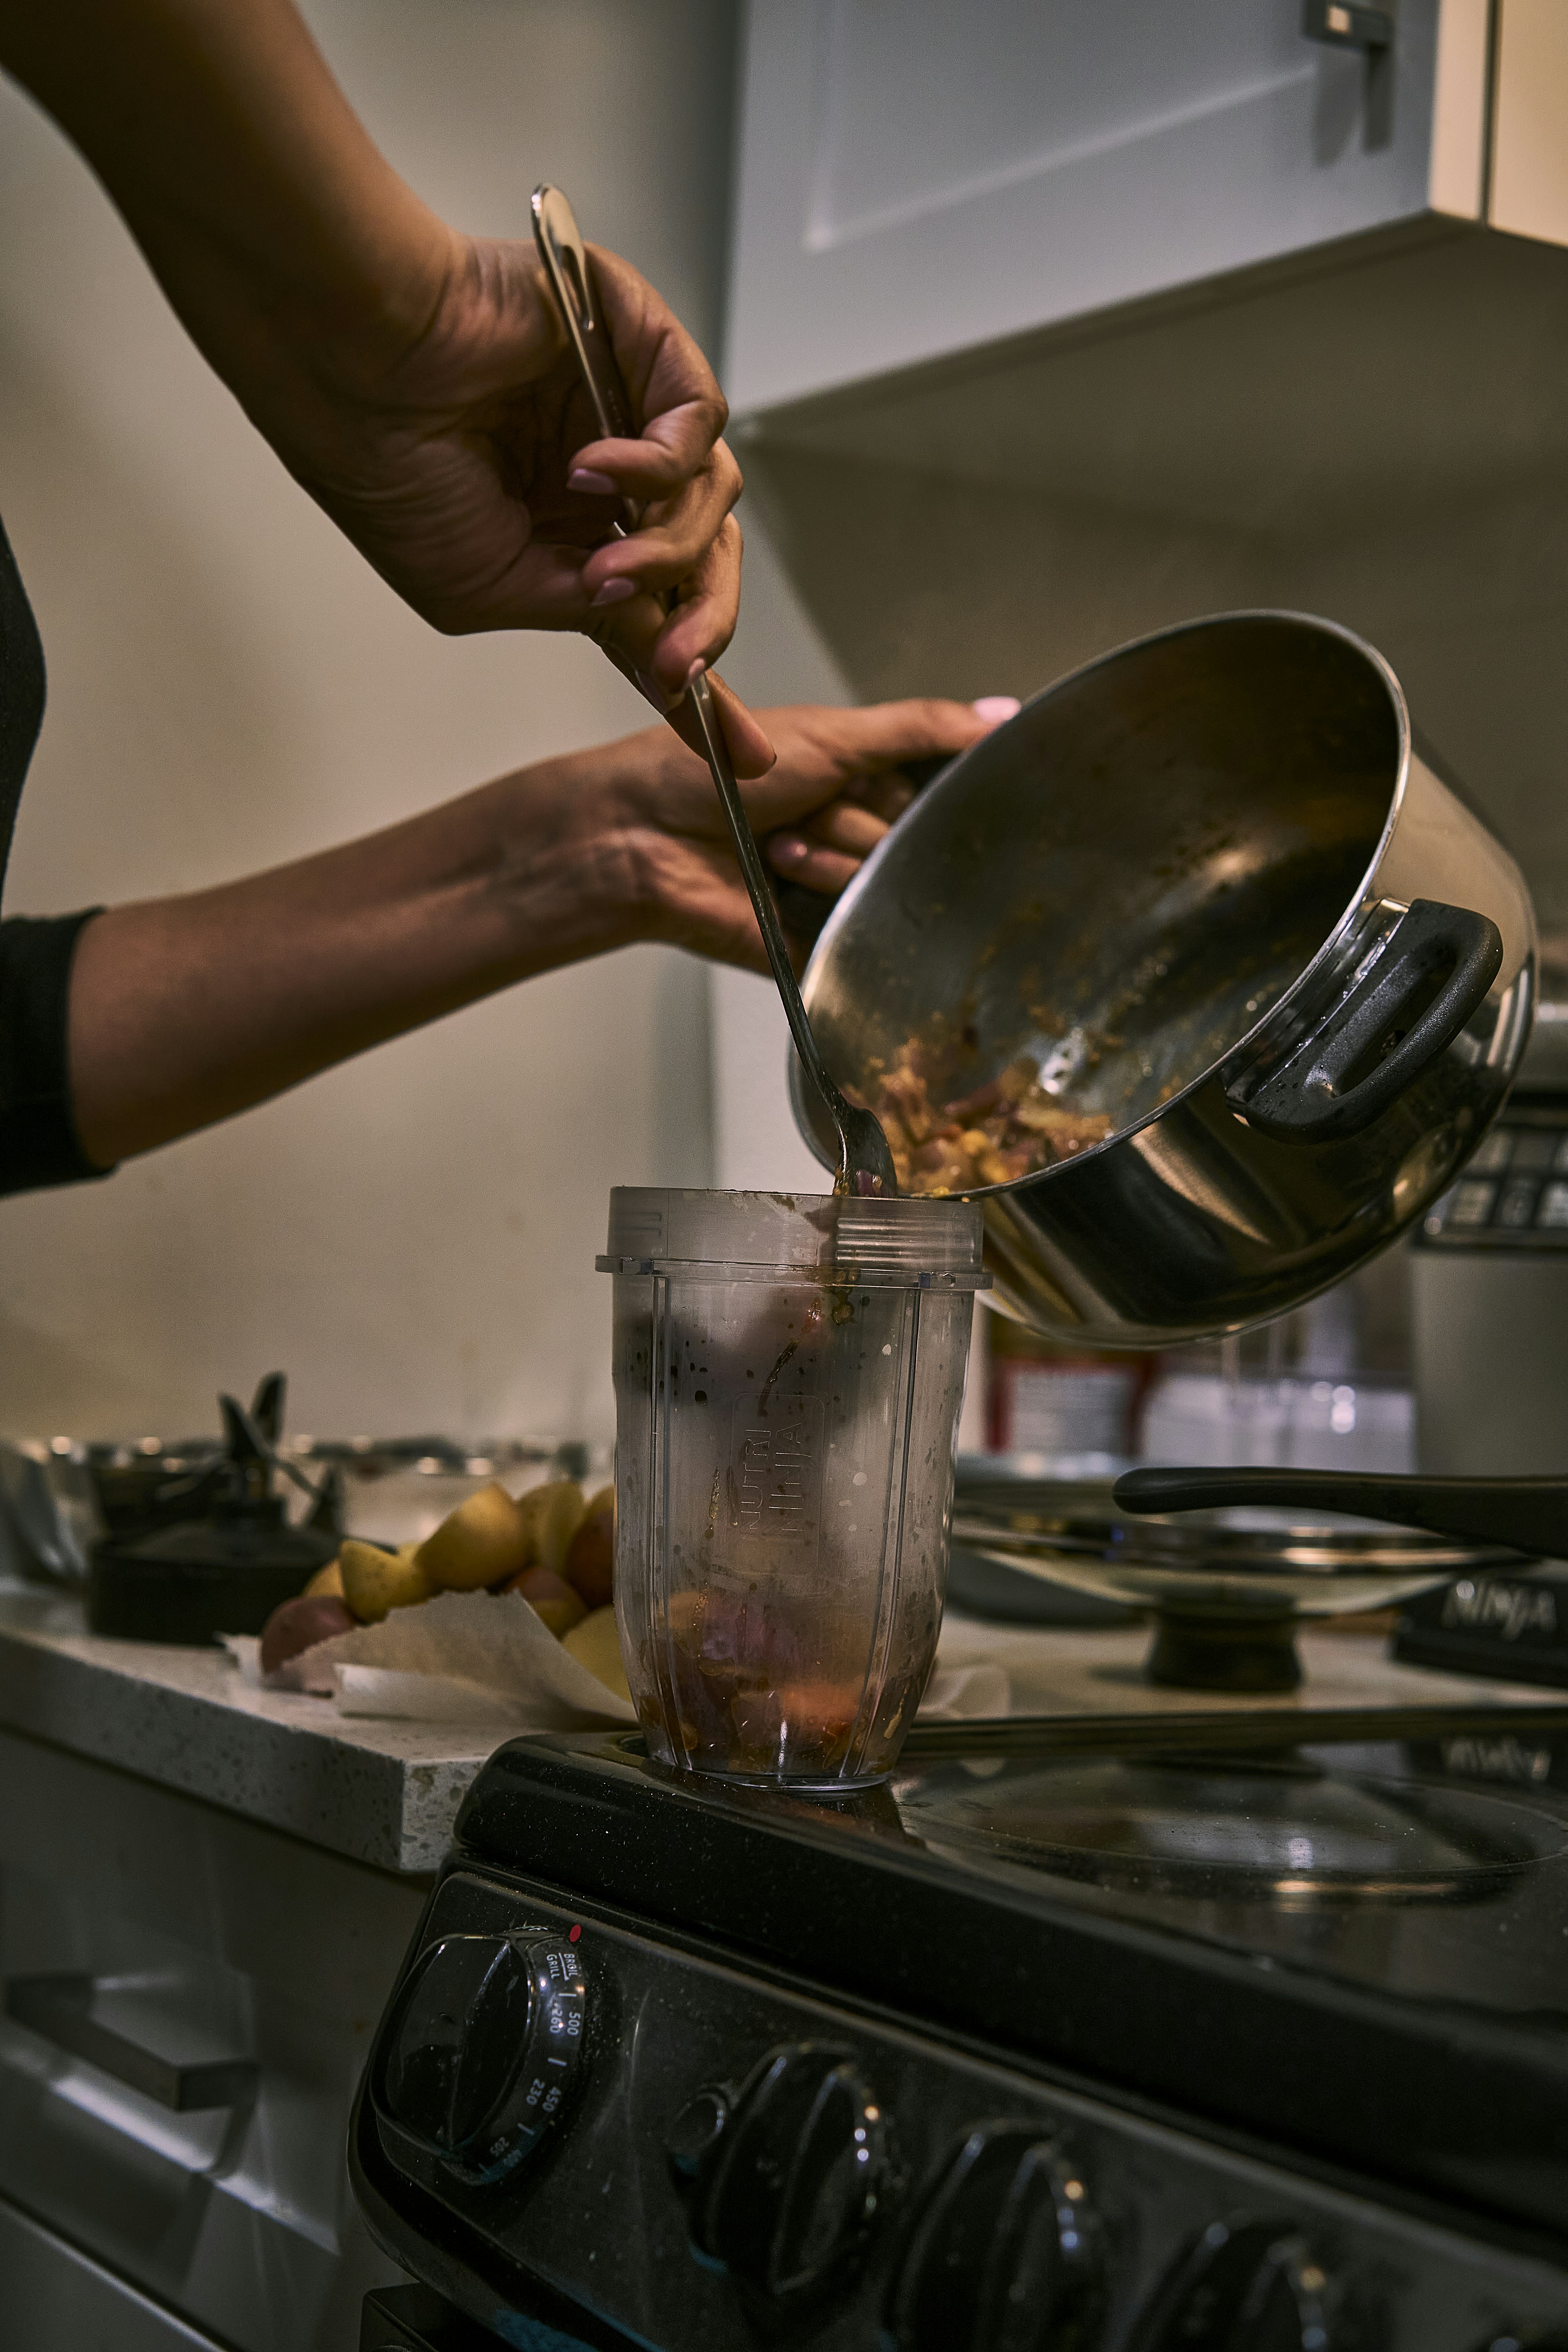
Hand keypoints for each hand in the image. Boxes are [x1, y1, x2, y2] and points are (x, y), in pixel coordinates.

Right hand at [290, 232, 755, 724]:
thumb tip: (668, 649)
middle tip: (678, 666)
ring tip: (601, 571)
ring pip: (711, 498)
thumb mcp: (492, 589)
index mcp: (572, 532)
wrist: (353, 366)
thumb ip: (591, 619)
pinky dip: (658, 465)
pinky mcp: (642, 339)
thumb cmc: (391, 472)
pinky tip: (590, 472)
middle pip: (706, 560)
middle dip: (704, 624)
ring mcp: (630, 404)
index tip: (749, 758)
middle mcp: (611, 472)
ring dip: (666, 554)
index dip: (707, 684)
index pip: (664, 610)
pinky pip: (698, 421)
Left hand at [600, 696, 1020, 968]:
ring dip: (833, 854)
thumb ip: (924, 728)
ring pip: (892, 879)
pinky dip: (823, 897)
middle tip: (809, 807)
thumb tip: (1005, 716)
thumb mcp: (833, 732)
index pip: (946, 786)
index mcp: (870, 779)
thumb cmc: (715, 769)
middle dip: (865, 818)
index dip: (927, 785)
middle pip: (922, 836)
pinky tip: (781, 877)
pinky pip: (864, 927)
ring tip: (779, 843)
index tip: (891, 777)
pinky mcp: (824, 938)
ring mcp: (844, 886)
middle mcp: (863, 833)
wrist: (642, 835)